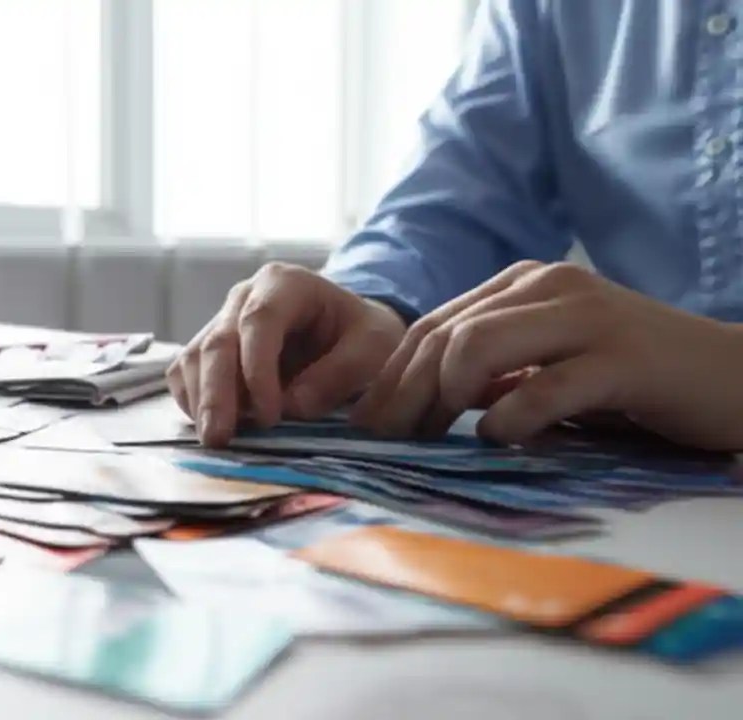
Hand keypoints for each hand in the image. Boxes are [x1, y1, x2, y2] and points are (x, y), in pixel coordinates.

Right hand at [166, 262, 406, 446]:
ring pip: (193, 359)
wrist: (347, 330)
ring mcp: (221, 321)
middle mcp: (244, 297)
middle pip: (217, 342)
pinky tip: (213, 427)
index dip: (258, 369)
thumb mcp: (375, 346)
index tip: (271, 416)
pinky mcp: (207, 350)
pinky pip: (184, 374)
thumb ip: (341, 372)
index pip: (259, 320)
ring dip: (202, 402)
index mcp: (285, 284)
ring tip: (219, 440)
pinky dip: (192, 403)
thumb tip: (292, 406)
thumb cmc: (362, 335)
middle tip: (220, 438)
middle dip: (216, 394)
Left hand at [352, 260, 742, 450]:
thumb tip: (414, 403)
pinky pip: (543, 389)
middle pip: (442, 337)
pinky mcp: (622, 359)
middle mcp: (548, 286)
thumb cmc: (631, 378)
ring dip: (445, 399)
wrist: (733, 377)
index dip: (390, 379)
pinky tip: (503, 438)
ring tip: (447, 436)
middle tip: (389, 443)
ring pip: (476, 347)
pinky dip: (510, 420)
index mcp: (522, 283)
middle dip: (402, 395)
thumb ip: (491, 370)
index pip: (430, 326)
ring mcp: (586, 317)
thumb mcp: (548, 363)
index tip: (367, 426)